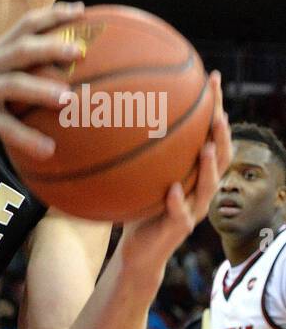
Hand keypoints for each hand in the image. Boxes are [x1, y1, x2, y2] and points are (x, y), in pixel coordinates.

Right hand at [0, 2, 87, 162]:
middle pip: (22, 48)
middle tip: (80, 51)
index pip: (25, 24)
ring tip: (68, 99)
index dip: (53, 14)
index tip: (82, 10)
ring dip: (42, 89)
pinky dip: (27, 138)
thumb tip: (61, 76)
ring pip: (13, 83)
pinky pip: (3, 126)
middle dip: (52, 46)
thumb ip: (16, 72)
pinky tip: (48, 149)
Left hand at [118, 71, 231, 283]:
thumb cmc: (139, 204)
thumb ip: (135, 143)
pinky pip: (181, 215)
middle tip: (218, 113)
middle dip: (220, 134)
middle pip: (220, 157)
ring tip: (204, 148)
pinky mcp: (177, 230)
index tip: (213, 78)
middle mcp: (199, 187)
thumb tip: (109, 101)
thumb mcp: (139, 170)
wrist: (137, 250)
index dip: (215, 107)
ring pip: (209, 187)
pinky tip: (172, 189)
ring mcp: (192, 209)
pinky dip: (177, 202)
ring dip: (208, 167)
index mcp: (193, 170)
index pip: (210, 133)